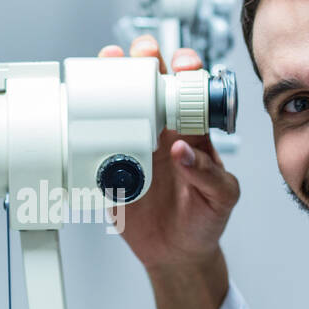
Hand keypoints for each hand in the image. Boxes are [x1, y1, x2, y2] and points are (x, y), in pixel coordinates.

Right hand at [96, 35, 239, 275]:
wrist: (177, 254)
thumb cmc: (206, 219)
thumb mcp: (222, 197)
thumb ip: (210, 174)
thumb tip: (184, 150)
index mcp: (192, 131)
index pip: (191, 89)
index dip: (187, 69)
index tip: (182, 64)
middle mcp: (162, 132)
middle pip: (150, 84)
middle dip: (145, 60)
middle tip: (141, 54)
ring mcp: (134, 147)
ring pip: (120, 104)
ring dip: (113, 81)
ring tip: (109, 65)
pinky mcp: (112, 167)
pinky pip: (96, 142)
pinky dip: (89, 124)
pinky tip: (86, 111)